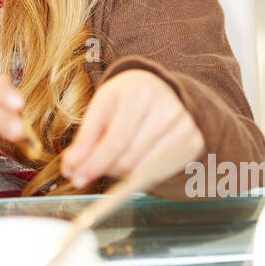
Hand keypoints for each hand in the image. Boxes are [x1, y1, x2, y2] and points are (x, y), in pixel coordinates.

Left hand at [59, 67, 204, 191]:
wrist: (162, 87)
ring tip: (117, 156)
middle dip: (106, 168)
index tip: (76, 178)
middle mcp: (168, 110)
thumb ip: (85, 138)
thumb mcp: (101, 106)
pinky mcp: (194, 144)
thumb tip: (71, 168)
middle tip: (96, 163)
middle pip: (128, 160)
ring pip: (143, 171)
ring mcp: (185, 128)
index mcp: (140, 94)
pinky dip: (141, 174)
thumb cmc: (127, 97)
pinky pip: (160, 173)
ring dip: (122, 173)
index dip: (94, 164)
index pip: (115, 142)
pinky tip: (136, 159)